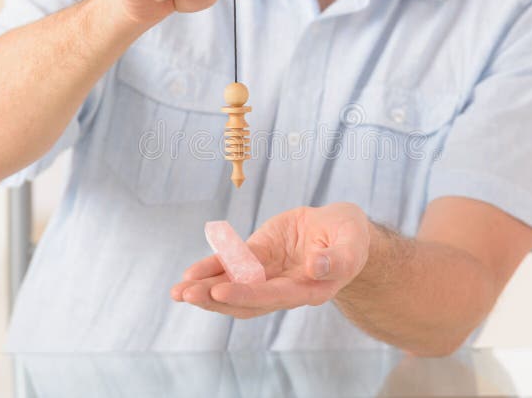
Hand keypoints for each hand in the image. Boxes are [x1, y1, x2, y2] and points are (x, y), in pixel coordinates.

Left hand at [171, 202, 370, 317]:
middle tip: (186, 294)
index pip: (274, 295)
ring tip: (178, 291)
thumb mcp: (352, 242)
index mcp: (309, 288)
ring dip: (205, 290)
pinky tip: (190, 274)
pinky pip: (232, 265)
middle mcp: (285, 288)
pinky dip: (211, 269)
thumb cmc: (350, 236)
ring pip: (234, 287)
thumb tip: (316, 266)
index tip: (220, 292)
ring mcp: (269, 274)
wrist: (340, 230)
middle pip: (246, 300)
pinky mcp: (259, 256)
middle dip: (215, 298)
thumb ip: (338, 258)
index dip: (247, 294)